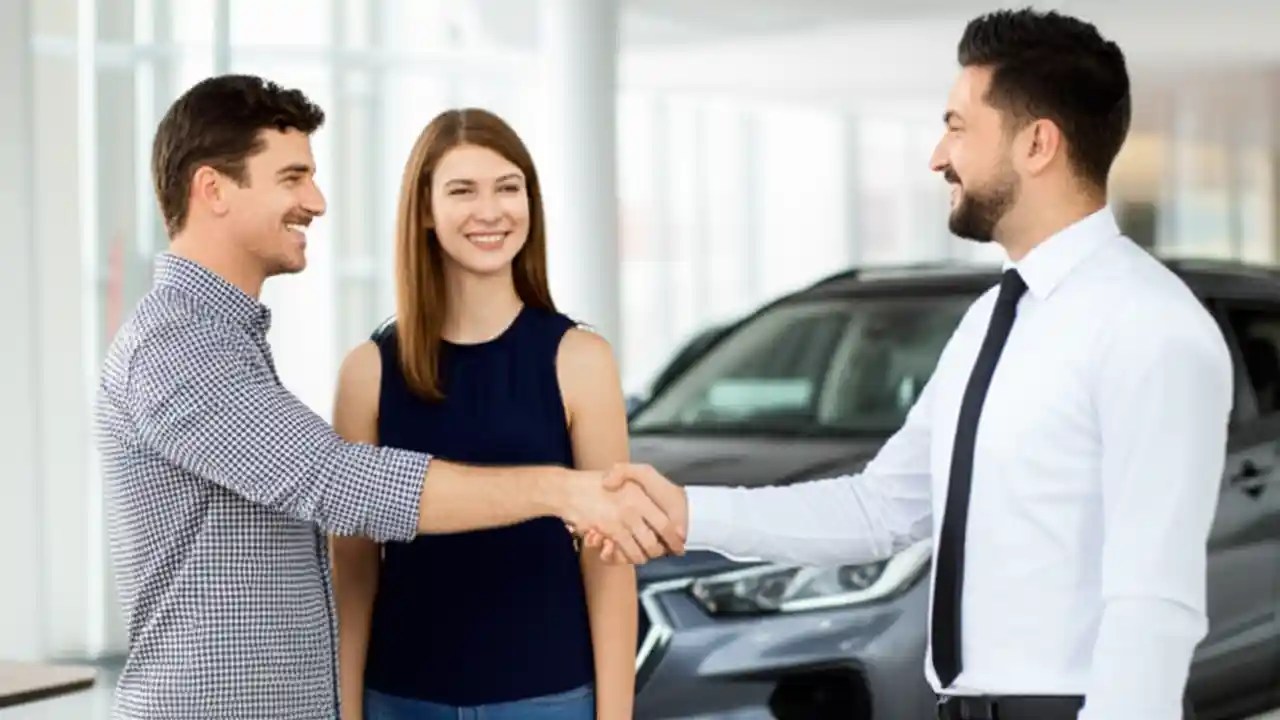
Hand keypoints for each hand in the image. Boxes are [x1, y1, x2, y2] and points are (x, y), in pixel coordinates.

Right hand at [561, 464, 685, 563]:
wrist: (568, 490)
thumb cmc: (593, 484)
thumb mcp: (622, 474)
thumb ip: (641, 487)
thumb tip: (655, 509)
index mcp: (640, 494)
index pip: (666, 522)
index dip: (674, 537)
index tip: (678, 544)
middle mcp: (634, 508)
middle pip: (656, 541)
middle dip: (659, 551)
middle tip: (660, 552)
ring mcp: (621, 521)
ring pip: (642, 550)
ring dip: (642, 556)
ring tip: (641, 555)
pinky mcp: (608, 531)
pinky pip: (624, 552)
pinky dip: (625, 558)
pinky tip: (622, 552)